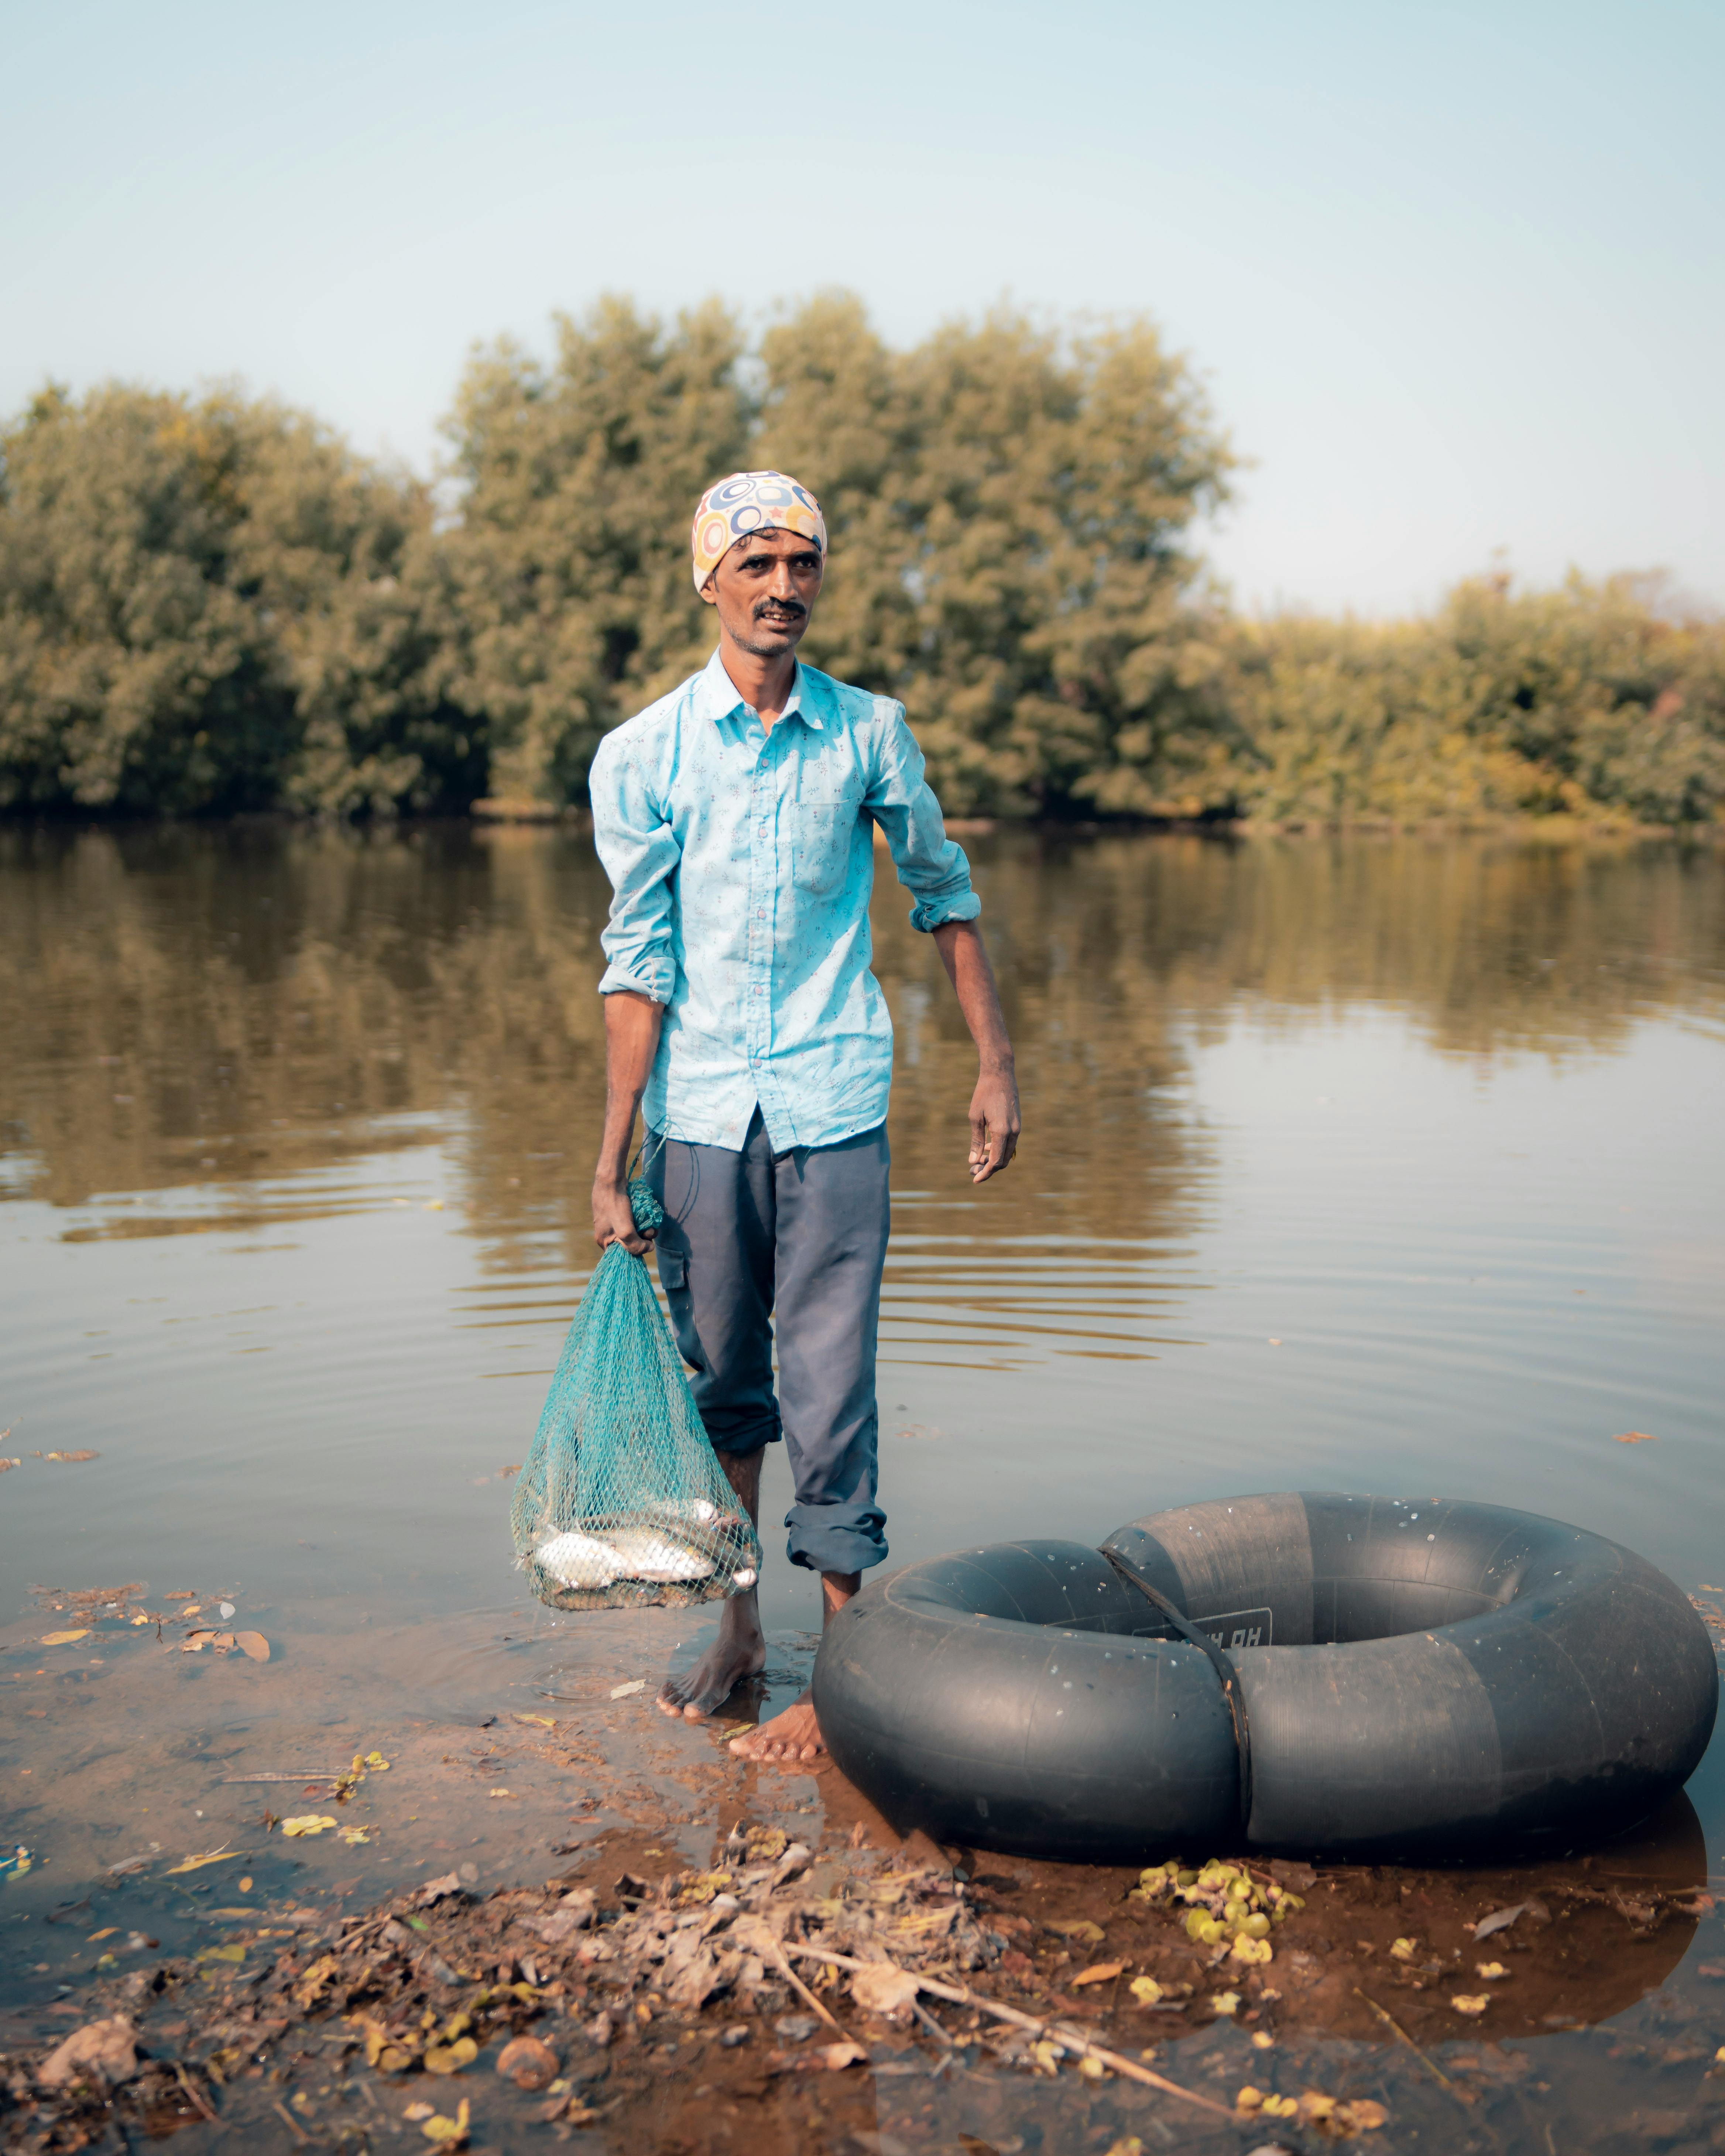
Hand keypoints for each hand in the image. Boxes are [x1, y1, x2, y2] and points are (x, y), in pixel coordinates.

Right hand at [592, 1177, 653, 1257]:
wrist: (611, 1180)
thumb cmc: (614, 1206)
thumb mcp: (624, 1231)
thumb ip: (636, 1245)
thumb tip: (650, 1248)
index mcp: (604, 1241)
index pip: (622, 1255)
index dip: (635, 1251)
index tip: (643, 1243)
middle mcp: (609, 1234)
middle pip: (631, 1243)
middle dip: (643, 1238)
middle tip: (648, 1230)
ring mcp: (615, 1223)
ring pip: (635, 1232)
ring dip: (645, 1228)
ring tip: (648, 1221)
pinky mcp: (621, 1213)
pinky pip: (634, 1222)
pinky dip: (641, 1220)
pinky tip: (645, 1215)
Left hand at [968, 1065, 1020, 1181]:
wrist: (1000, 1074)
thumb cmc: (984, 1094)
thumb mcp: (975, 1117)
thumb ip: (976, 1141)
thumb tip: (973, 1161)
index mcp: (1002, 1131)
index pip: (996, 1162)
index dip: (985, 1173)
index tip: (974, 1179)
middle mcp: (1013, 1132)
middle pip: (1003, 1161)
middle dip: (988, 1169)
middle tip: (973, 1171)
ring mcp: (1018, 1128)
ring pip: (1007, 1153)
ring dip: (994, 1159)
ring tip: (978, 1160)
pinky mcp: (1017, 1124)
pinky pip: (1010, 1143)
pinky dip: (999, 1150)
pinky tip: (987, 1147)